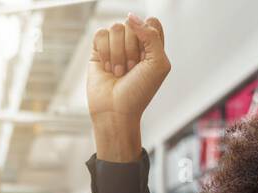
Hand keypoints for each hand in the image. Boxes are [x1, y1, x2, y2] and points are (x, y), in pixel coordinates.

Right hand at [87, 13, 168, 161]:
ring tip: (120, 72)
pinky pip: (101, 34)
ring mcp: (115, 45)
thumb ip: (152, 35)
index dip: (148, 35)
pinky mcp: (98, 50)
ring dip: (118, 54)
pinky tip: (108, 68)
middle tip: (132, 70)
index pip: (152, 22)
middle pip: (133, 24)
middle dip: (132, 49)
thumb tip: (130, 16)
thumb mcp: (158, 64)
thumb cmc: (140, 92)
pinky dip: (105, 53)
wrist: (116, 110)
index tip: (146, 56)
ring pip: (116, 28)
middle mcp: (134, 43)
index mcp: (152, 45)